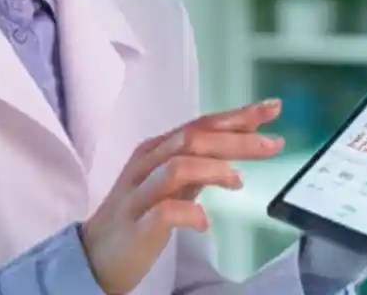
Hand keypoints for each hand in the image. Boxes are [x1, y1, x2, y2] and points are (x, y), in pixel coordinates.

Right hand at [81, 99, 285, 293]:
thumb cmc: (137, 217)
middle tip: (273, 143)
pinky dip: (188, 213)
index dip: (237, 116)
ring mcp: (139, 195)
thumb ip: (199, 166)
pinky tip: (205, 222)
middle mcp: (146, 165)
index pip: (201, 125)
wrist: (94, 257)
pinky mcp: (136, 227)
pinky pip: (163, 212)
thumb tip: (236, 151)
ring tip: (239, 181)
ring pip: (177, 168)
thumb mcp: (171, 185)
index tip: (271, 109)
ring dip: (213, 169)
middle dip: (236, 138)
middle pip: (193, 140)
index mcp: (156, 150)